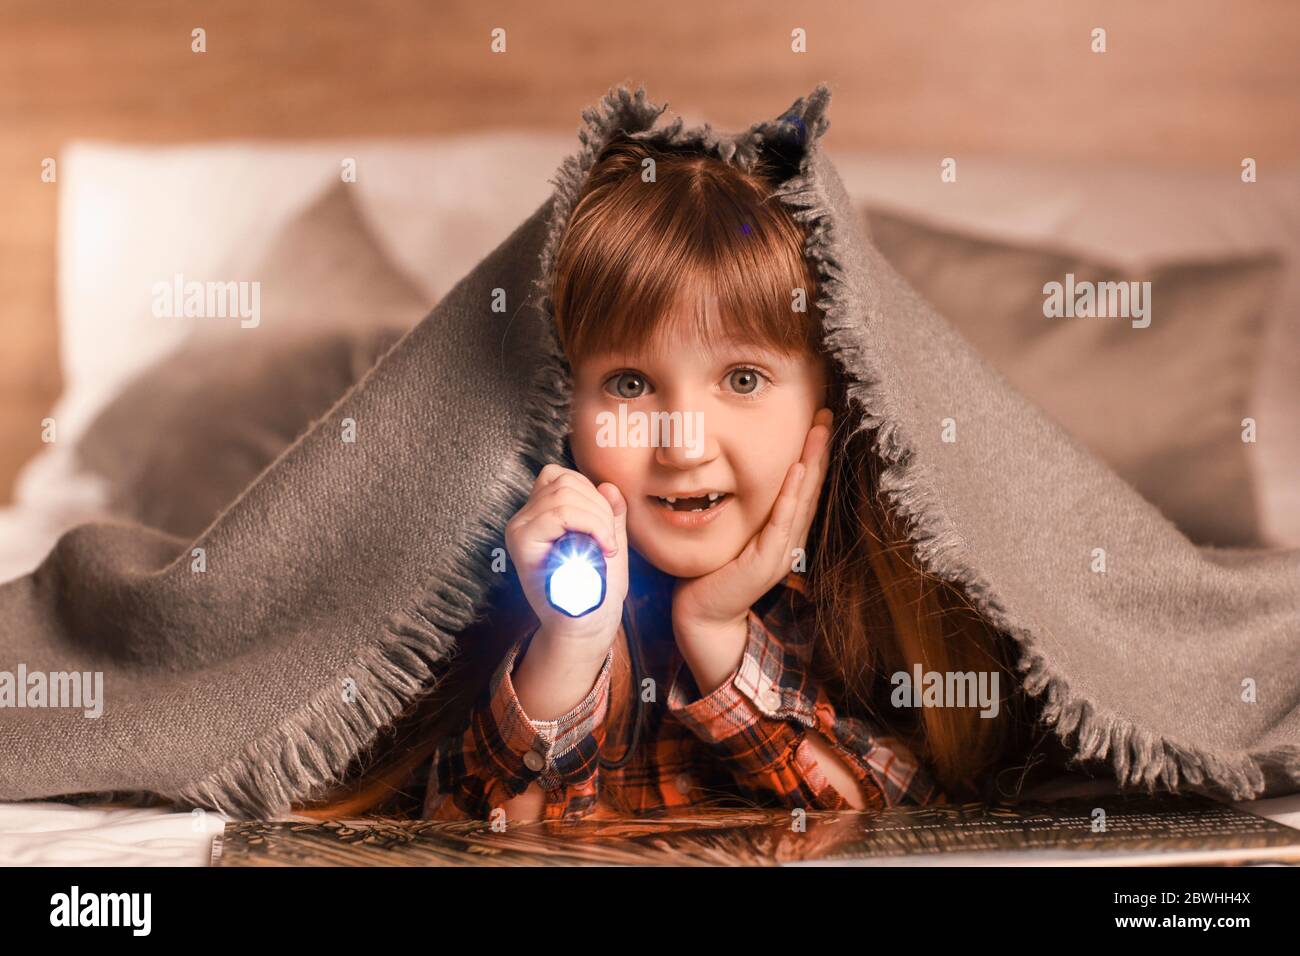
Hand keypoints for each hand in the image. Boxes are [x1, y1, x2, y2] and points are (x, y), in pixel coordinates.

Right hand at [504, 463, 629, 662]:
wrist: (585, 627)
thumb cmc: (596, 589)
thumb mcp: (607, 542)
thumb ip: (608, 514)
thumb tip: (609, 485)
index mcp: (539, 514)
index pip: (561, 476)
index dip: (592, 493)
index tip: (608, 528)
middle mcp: (523, 518)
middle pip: (564, 481)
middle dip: (599, 506)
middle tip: (610, 541)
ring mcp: (519, 529)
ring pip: (563, 493)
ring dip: (597, 517)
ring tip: (606, 546)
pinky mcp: (522, 542)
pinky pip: (559, 512)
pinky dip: (591, 524)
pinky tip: (603, 548)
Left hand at [672, 407, 832, 646]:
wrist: (703, 615)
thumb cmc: (713, 573)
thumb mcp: (734, 533)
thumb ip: (746, 511)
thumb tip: (737, 475)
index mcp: (785, 532)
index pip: (805, 486)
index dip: (814, 454)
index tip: (818, 422)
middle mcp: (790, 539)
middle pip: (811, 486)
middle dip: (819, 449)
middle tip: (826, 414)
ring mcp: (782, 551)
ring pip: (804, 498)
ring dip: (812, 462)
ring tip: (819, 431)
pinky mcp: (767, 561)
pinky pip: (783, 521)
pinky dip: (792, 494)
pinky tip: (798, 469)